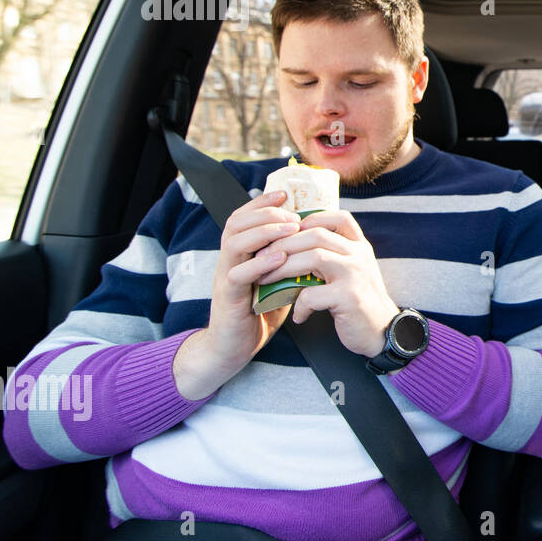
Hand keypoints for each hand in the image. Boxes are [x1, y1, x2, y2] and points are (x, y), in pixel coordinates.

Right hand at [174, 190, 302, 398]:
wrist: (234, 347)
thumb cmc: (258, 311)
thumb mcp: (276, 279)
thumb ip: (288, 260)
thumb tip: (316, 241)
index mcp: (239, 253)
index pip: (244, 217)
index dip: (262, 203)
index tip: (285, 193)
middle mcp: (229, 260)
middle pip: (236, 223)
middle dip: (265, 213)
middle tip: (292, 214)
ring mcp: (225, 277)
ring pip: (234, 243)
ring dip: (263, 232)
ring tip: (289, 228)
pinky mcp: (227, 297)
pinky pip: (237, 274)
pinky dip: (259, 263)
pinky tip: (280, 257)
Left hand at [257, 208, 397, 357]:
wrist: (382, 331)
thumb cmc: (359, 301)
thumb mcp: (352, 270)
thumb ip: (334, 255)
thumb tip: (294, 244)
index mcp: (359, 246)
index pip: (338, 217)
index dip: (311, 219)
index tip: (287, 232)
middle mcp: (359, 255)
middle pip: (316, 235)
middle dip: (283, 244)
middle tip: (261, 257)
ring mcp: (355, 274)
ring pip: (312, 257)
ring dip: (283, 268)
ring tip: (267, 280)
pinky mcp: (349, 297)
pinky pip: (313, 294)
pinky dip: (300, 306)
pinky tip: (298, 316)